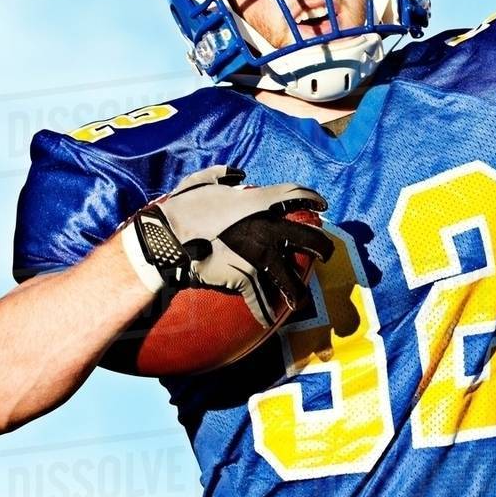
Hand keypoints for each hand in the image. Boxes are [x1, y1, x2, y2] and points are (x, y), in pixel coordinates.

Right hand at [130, 166, 333, 324]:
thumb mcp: (202, 181)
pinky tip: (269, 321)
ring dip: (298, 290)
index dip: (313, 199)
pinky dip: (264, 313)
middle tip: (327, 254)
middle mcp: (267, 229)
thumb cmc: (183, 207)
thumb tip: (238, 177)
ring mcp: (259, 256)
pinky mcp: (246, 278)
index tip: (322, 206)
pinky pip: (260, 300)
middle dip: (322, 247)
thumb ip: (223, 175)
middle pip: (308, 239)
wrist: (169, 238)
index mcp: (259, 203)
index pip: (297, 196)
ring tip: (301, 299)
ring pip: (290, 277)